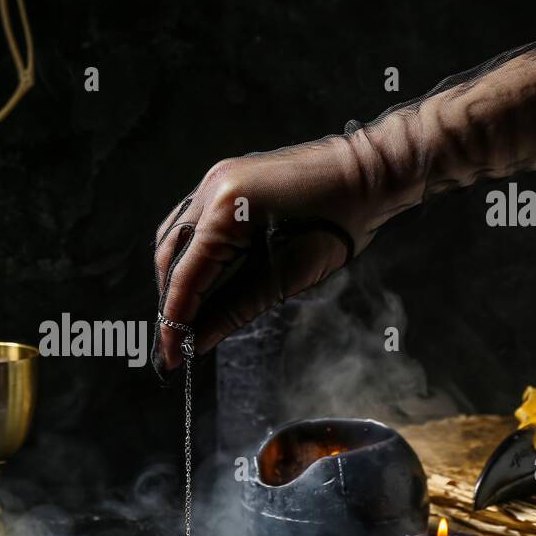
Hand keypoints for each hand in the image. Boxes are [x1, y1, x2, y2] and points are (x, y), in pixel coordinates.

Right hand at [151, 115, 426, 374]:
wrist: (366, 176)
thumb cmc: (337, 225)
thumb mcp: (287, 277)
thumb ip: (235, 310)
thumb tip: (197, 343)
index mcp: (226, 211)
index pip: (184, 278)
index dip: (174, 323)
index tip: (171, 359)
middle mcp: (210, 190)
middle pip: (170, 257)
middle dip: (171, 302)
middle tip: (179, 342)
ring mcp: (214, 180)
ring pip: (174, 238)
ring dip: (177, 278)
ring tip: (189, 313)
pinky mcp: (224, 180)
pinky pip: (192, 222)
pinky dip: (192, 255)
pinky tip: (204, 277)